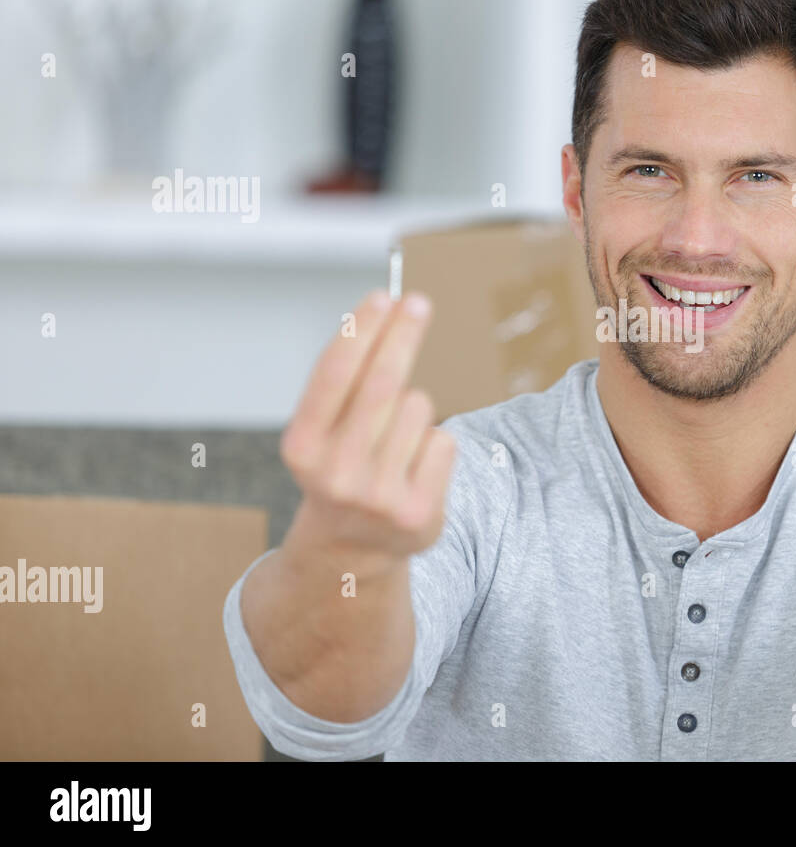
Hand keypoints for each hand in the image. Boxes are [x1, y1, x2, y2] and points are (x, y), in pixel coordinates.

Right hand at [278, 289, 456, 570]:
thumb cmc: (341, 468)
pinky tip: (414, 467)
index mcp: (303, 447)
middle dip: (402, 335)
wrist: (350, 550)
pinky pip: (442, 440)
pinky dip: (434, 442)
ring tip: (395, 440)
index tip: (382, 296)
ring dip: (415, 408)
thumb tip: (389, 311)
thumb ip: (347, 383)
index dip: (360, 330)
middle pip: (383, 383)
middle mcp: (335, 472)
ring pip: (418, 407)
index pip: (334, 375)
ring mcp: (378, 495)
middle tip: (418, 304)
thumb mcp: (322, 432)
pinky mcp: (417, 510)